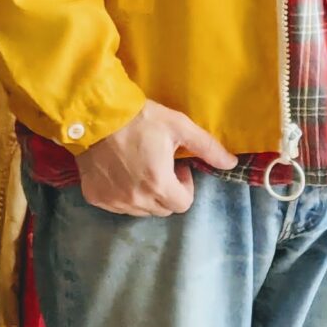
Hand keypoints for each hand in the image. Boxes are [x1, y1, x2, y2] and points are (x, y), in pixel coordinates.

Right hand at [77, 100, 235, 215]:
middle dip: (168, 192)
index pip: (183, 205)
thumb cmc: (140, 118)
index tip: (179, 167)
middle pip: (163, 209)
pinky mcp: (96, 197)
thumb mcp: (179, 127)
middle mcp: (136, 199)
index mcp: (158, 184)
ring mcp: (114, 201)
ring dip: (147, 195)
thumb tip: (232, 164)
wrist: (94, 115)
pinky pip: (119, 206)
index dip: (186, 187)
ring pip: (141, 211)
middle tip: (161, 166)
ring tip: (142, 168)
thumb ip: (208, 148)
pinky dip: (125, 195)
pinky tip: (122, 172)